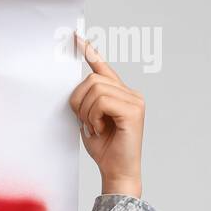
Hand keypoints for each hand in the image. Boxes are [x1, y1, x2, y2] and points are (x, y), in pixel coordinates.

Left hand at [70, 33, 143, 198]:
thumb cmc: (104, 151)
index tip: (76, 38)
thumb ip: (86, 103)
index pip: (103, 68)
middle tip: (84, 122)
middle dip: (80, 101)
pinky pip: (103, 101)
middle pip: (93, 79)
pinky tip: (99, 129)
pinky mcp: (134, 110)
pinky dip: (94, 116)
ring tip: (93, 128)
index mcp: (120, 94)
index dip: (90, 52)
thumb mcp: (89, 122)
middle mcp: (130, 93)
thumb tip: (76, 89)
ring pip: (96, 89)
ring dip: (86, 112)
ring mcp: (134, 100)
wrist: (117, 173)